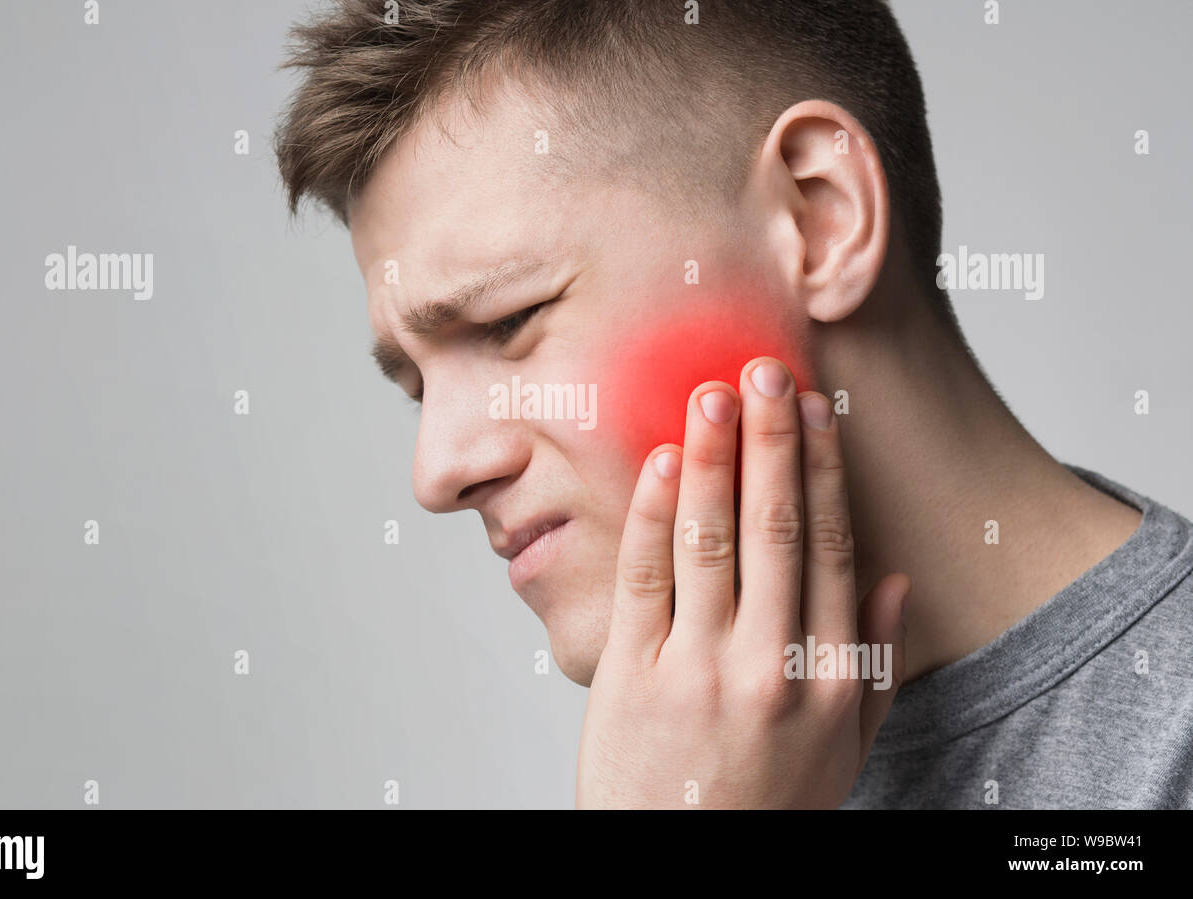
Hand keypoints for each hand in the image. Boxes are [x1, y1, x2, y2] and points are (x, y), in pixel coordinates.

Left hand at [576, 356, 908, 808]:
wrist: (682, 862)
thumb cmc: (766, 801)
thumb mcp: (845, 747)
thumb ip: (873, 660)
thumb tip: (892, 578)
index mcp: (830, 674)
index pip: (833, 547)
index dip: (823, 469)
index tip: (815, 409)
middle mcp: (770, 665)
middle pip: (777, 528)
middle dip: (771, 441)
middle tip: (766, 371)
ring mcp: (697, 667)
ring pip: (709, 540)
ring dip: (711, 458)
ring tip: (712, 394)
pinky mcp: (632, 673)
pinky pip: (643, 577)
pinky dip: (651, 514)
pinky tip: (658, 462)